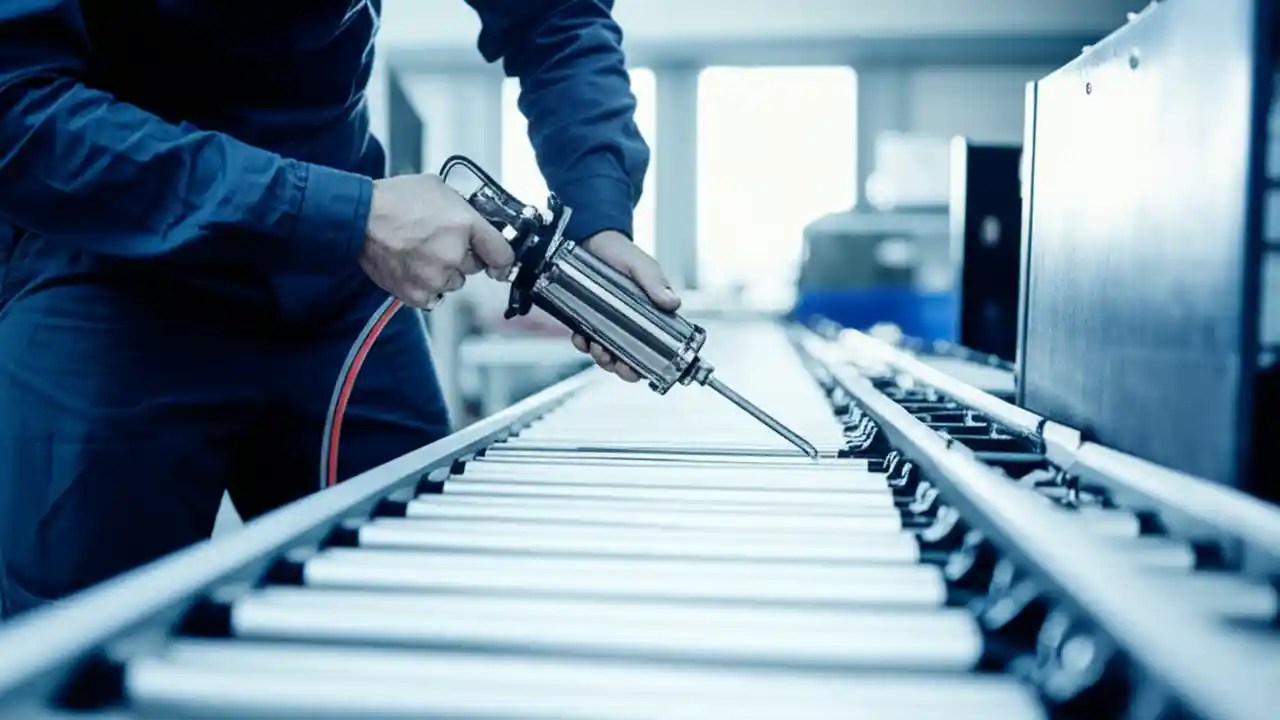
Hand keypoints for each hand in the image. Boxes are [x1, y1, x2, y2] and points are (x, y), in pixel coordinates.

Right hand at [360, 174, 514, 308]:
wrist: (361, 218)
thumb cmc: (395, 200)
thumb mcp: (439, 189)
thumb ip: (463, 209)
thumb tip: (478, 222)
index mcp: (465, 225)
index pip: (502, 254)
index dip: (503, 261)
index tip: (501, 265)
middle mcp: (454, 254)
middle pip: (475, 267)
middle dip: (463, 257)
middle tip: (440, 243)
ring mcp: (436, 276)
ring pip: (454, 282)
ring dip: (444, 272)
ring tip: (421, 254)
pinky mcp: (417, 293)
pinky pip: (434, 297)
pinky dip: (426, 287)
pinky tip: (413, 269)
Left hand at [570, 230, 680, 382]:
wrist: (589, 238)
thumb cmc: (620, 252)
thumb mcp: (641, 266)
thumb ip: (655, 283)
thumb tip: (673, 303)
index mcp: (648, 315)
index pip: (651, 349)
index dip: (644, 365)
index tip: (636, 368)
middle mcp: (627, 324)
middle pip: (627, 359)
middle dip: (619, 367)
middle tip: (611, 358)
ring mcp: (605, 323)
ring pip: (605, 354)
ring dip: (600, 357)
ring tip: (595, 346)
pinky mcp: (585, 318)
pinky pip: (584, 339)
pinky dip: (581, 343)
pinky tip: (580, 337)